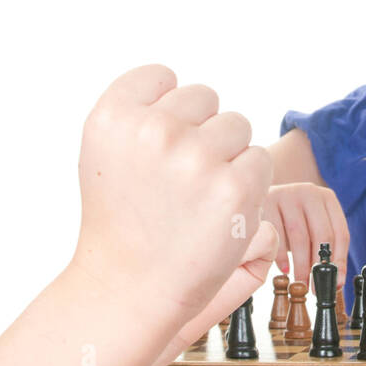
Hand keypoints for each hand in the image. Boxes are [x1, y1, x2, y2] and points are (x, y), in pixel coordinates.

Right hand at [70, 65, 273, 329]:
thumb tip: (177, 84)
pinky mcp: (234, 188)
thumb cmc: (122, 219)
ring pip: (237, 126)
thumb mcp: (106, 153)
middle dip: (201, 131)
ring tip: (199, 196)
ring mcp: (195, 158)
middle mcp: (152, 130)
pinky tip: (220, 211)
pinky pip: (259, 161)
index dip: (167, 110)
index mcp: (114, 117)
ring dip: (228, 155)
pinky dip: (249, 184)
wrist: (128, 289)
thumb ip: (137, 111)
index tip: (157, 147)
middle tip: (179, 180)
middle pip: (205, 98)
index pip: (162, 76)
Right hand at [262, 182, 349, 287]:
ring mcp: (288, 194)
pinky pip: (277, 235)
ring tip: (300, 281)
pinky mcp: (268, 202)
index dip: (339, 261)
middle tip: (315, 287)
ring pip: (300, 237)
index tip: (335, 282)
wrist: (261, 200)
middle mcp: (310, 192)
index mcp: (327, 198)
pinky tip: (284, 269)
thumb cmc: (292, 220)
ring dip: (301, 265)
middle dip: (319, 266)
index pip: (341, 232)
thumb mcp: (312, 229)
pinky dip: (282, 257)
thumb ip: (326, 250)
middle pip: (322, 234)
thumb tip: (338, 283)